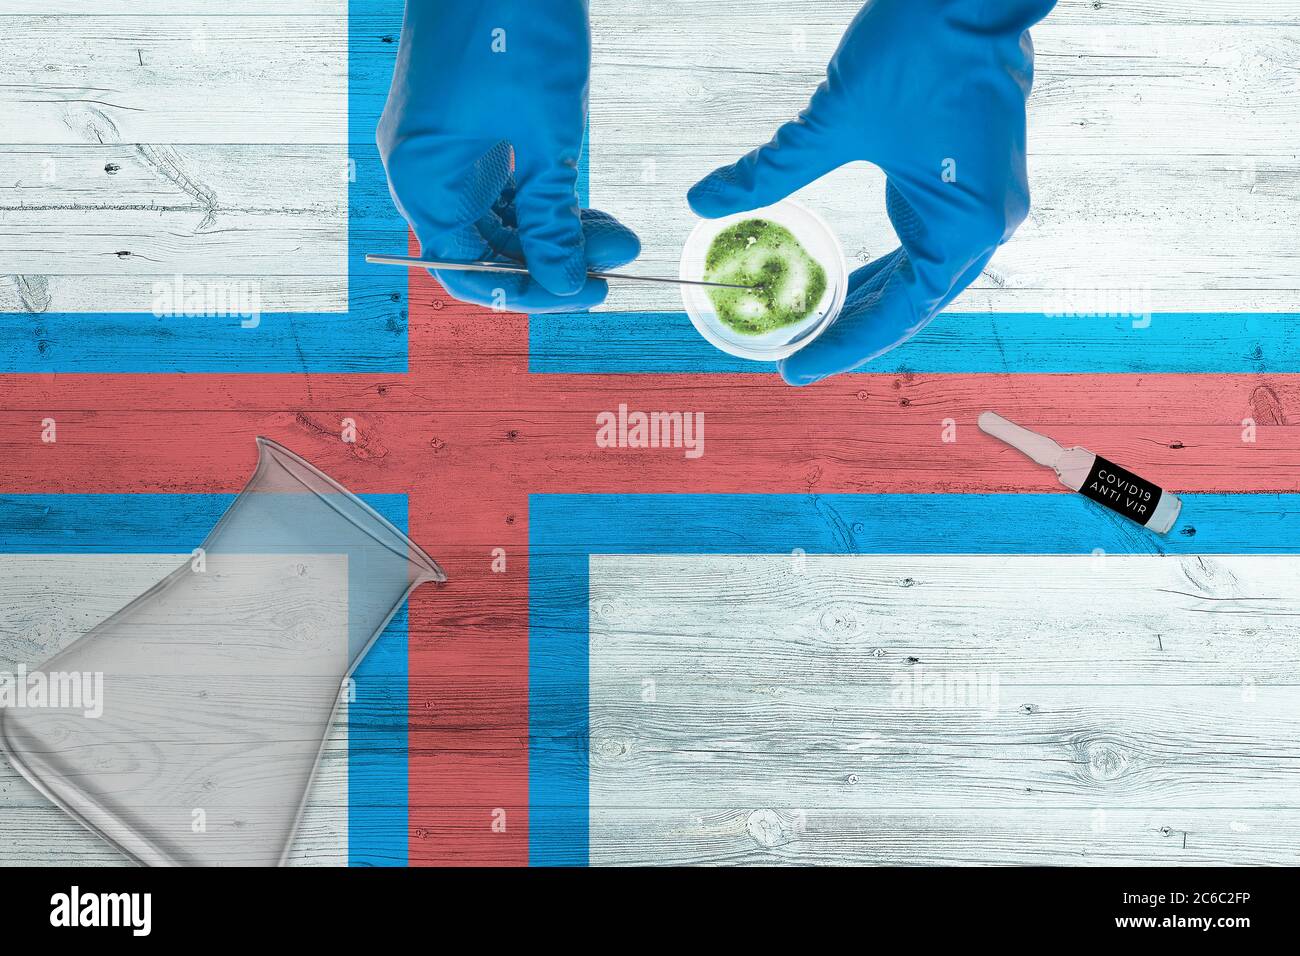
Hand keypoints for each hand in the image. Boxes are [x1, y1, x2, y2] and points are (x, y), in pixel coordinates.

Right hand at [377, 0, 638, 312]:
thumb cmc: (513, 25)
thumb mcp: (546, 138)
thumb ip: (552, 220)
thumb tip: (565, 284)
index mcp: (423, 181)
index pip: (470, 273)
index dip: (531, 293)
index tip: (589, 292)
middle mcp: (422, 170)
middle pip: (486, 248)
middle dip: (555, 258)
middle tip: (619, 258)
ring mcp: (441, 146)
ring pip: (499, 218)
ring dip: (555, 230)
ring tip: (617, 232)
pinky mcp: (463, 126)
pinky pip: (500, 183)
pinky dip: (543, 198)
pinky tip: (588, 205)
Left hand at [688, 0, 1055, 383]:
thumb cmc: (917, 47)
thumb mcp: (832, 120)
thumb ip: (769, 170)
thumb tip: (701, 200)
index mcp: (962, 228)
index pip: (896, 314)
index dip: (841, 347)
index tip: (792, 370)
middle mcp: (984, 228)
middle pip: (911, 305)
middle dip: (852, 332)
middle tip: (795, 358)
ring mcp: (986, 206)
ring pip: (921, 278)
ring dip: (870, 302)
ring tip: (816, 327)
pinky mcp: (975, 183)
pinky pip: (928, 244)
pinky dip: (889, 267)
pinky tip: (850, 281)